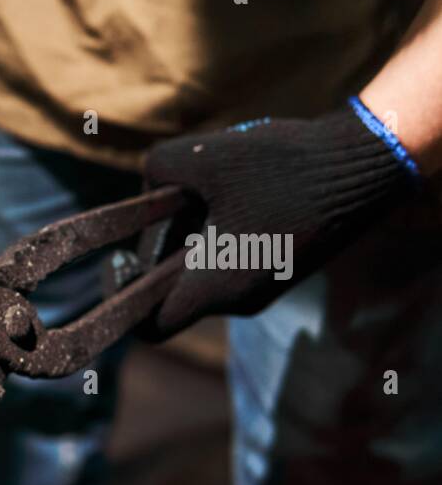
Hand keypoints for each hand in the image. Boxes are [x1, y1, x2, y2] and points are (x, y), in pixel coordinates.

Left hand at [139, 102, 417, 338]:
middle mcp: (238, 303)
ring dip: (195, 238)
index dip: (126, 300)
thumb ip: (154, 174)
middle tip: (174, 206)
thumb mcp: (201, 157)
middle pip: (175, 293)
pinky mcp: (281, 272)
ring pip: (206, 274)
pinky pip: (234, 263)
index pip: (152, 327)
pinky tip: (239, 195)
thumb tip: (144, 198)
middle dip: (163, 252)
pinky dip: (223, 235)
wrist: (365, 165)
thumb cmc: (281, 165)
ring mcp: (263, 290)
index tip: (120, 261)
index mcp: (214, 289)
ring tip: (213, 192)